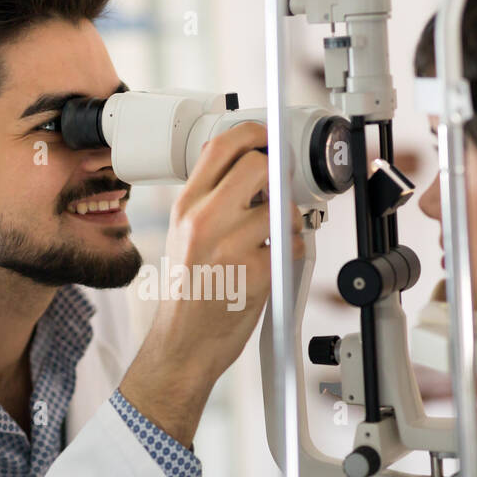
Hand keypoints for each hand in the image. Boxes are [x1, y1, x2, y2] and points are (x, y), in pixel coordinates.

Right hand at [120, 122, 302, 445]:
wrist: (184, 344)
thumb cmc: (190, 292)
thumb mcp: (184, 234)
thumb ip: (211, 199)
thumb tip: (252, 167)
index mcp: (186, 207)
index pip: (222, 147)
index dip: (253, 133)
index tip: (267, 136)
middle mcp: (205, 221)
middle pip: (260, 167)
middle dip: (276, 177)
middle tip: (276, 192)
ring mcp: (232, 247)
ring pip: (283, 209)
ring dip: (286, 223)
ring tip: (267, 243)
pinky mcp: (258, 273)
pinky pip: (292, 245)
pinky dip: (289, 254)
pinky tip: (267, 268)